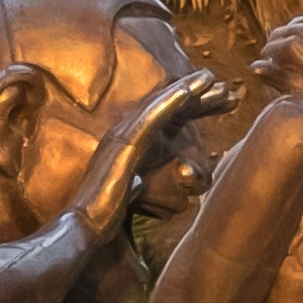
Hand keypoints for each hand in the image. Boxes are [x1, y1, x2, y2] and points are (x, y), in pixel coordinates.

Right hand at [70, 69, 236, 238]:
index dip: (187, 108)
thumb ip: (138, 187)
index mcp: (127, 146)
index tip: (215, 102)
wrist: (85, 227)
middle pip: (162, 107)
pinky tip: (190, 90)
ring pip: (159, 105)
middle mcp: (123, 135)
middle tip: (217, 81)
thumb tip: (144, 187)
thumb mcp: (127, 195)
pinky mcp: (126, 144)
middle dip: (190, 93)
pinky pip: (152, 116)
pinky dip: (171, 101)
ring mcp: (123, 137)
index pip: (161, 121)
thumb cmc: (103, 217)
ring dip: (184, 89)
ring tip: (209, 76)